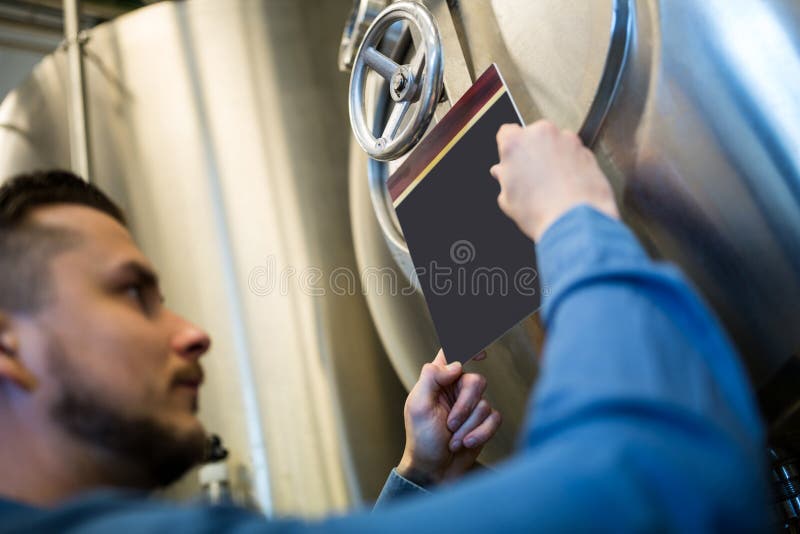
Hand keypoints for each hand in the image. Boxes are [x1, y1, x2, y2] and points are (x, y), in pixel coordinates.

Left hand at [397, 350, 501, 486]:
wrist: (434, 469)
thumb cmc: (421, 437)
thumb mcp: (418, 406)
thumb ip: (432, 378)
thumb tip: (456, 364)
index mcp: (437, 379)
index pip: (453, 352)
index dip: (468, 343)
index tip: (482, 350)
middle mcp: (456, 388)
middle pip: (476, 381)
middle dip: (465, 407)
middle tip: (450, 424)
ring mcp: (472, 405)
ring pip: (485, 404)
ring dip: (468, 426)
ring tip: (453, 440)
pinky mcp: (484, 422)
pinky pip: (494, 419)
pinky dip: (480, 433)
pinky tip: (467, 443)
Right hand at [490, 120, 618, 241]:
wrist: (575, 221)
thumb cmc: (540, 212)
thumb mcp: (508, 199)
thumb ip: (504, 178)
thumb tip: (504, 173)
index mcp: (515, 143)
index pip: (506, 133)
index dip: (508, 150)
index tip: (511, 161)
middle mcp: (541, 134)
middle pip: (533, 137)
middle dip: (533, 153)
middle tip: (532, 179)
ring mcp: (567, 140)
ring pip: (555, 144)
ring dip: (553, 158)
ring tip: (551, 186)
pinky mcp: (586, 150)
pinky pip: (574, 154)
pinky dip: (571, 165)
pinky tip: (566, 187)